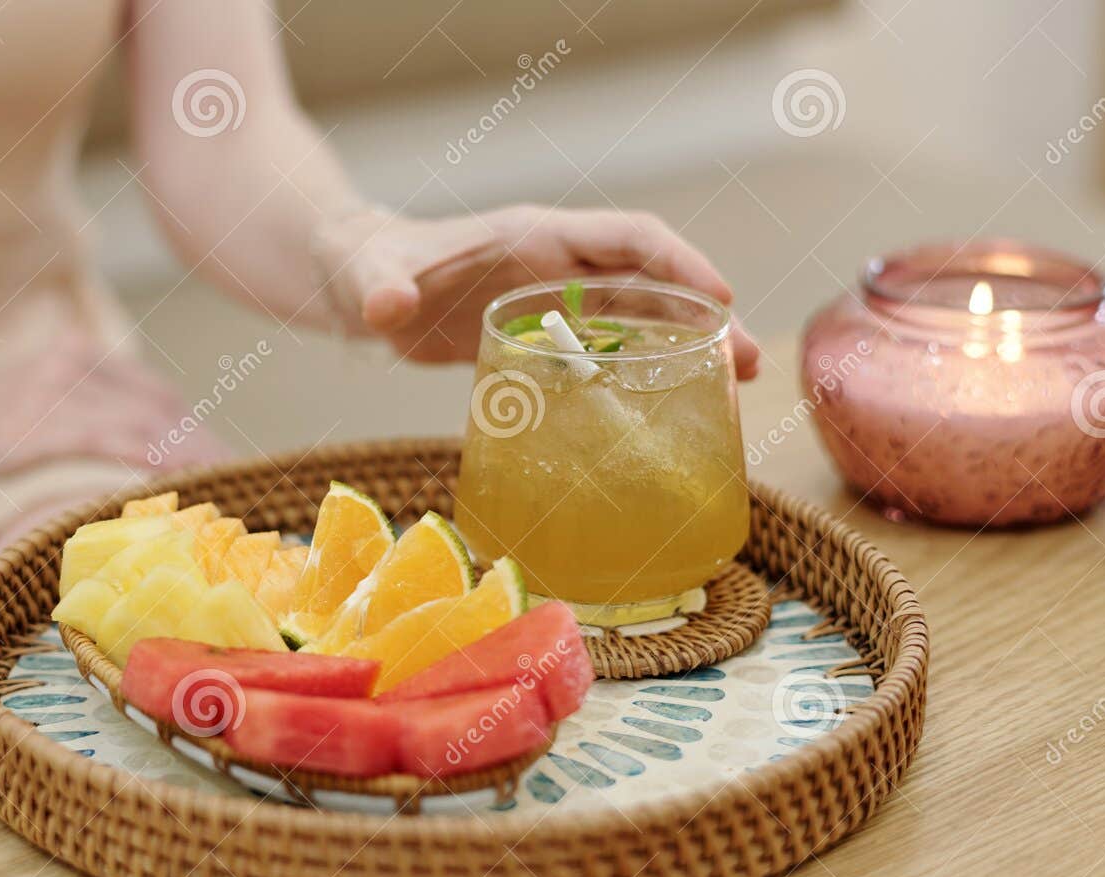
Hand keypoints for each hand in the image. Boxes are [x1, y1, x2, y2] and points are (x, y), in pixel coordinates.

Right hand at [0, 335, 230, 474]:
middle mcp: (69, 361)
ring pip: (143, 424)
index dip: (201, 433)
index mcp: (76, 355)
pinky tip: (176, 486)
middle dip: (207, 450)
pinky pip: (105, 444)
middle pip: (162, 408)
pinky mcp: (30, 425)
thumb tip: (140, 458)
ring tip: (224, 497)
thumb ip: (83, 423)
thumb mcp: (31, 417)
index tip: (233, 469)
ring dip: (190, 461)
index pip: (158, 395)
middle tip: (243, 491)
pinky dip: (146, 465)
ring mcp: (50, 390)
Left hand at [312, 205, 760, 378]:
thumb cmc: (364, 268)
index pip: (626, 237)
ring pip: (638, 318)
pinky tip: (665, 411)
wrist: (356, 284)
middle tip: (748, 365)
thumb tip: (387, 305)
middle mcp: (555, 263)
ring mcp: (553, 299)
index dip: (677, 263)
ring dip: (686, 348)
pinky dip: (640, 373)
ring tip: (732, 389)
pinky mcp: (541, 336)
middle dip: (704, 317)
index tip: (721, 298)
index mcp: (533, 237)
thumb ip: (377, 287)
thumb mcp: (367, 277)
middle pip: (649, 282)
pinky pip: (605, 350)